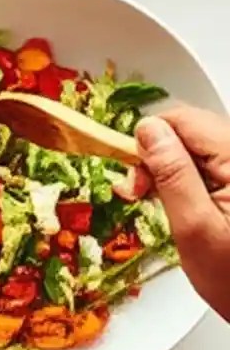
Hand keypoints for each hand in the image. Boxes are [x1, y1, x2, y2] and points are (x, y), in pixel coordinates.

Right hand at [136, 107, 229, 318]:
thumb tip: (148, 131)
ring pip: (202, 144)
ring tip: (162, 199)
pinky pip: (216, 162)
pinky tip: (186, 201)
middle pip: (194, 128)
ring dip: (174, 166)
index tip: (134, 175)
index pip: (185, 120)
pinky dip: (192, 176)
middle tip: (142, 191)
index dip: (149, 141)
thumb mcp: (194, 229)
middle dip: (160, 153)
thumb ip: (172, 174)